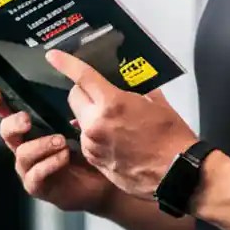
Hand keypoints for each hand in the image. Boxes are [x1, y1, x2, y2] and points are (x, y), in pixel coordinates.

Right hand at [0, 84, 116, 213]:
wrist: (101, 184)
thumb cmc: (89, 153)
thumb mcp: (83, 128)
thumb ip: (75, 113)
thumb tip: (75, 95)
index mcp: (34, 130)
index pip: (11, 113)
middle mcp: (26, 147)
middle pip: (7, 132)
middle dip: (14, 123)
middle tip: (27, 119)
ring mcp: (29, 168)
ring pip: (22, 153)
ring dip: (41, 144)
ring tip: (62, 141)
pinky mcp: (37, 186)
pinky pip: (35, 174)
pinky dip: (50, 163)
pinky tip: (64, 157)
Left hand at [46, 49, 198, 200]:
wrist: (176, 173)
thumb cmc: (172, 138)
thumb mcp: (159, 105)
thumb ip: (139, 90)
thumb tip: (131, 83)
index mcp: (113, 104)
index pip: (83, 77)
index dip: (66, 63)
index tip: (53, 56)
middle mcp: (96, 123)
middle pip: (74, 97)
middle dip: (83, 91)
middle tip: (100, 94)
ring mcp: (92, 144)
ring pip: (80, 120)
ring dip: (91, 116)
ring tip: (116, 124)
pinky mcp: (93, 160)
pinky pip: (87, 140)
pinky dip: (96, 136)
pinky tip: (116, 141)